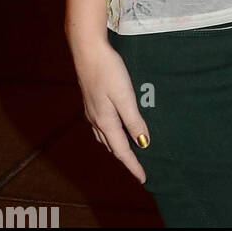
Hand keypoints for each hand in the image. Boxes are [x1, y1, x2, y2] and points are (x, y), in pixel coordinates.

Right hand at [71, 38, 150, 182]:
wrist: (88, 51)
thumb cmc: (109, 71)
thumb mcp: (125, 96)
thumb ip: (133, 120)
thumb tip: (143, 143)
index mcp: (106, 122)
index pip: (122, 151)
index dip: (133, 165)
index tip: (143, 179)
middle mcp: (96, 121)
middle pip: (112, 146)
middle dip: (125, 158)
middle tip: (139, 167)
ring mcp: (91, 111)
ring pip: (105, 138)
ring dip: (116, 147)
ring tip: (129, 151)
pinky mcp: (91, 102)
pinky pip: (101, 127)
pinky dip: (110, 134)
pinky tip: (115, 128)